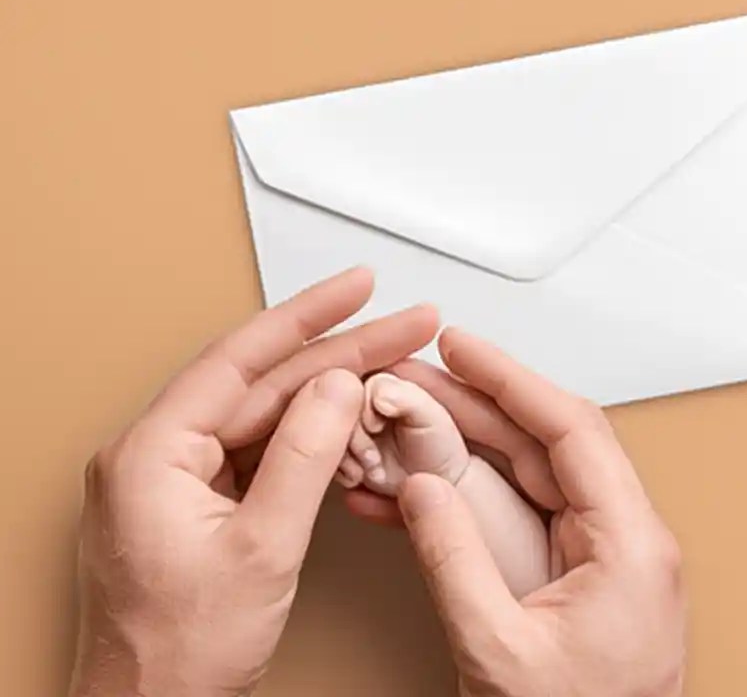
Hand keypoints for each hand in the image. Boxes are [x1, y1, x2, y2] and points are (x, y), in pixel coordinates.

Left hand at [70, 268, 437, 696]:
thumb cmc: (182, 651)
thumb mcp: (264, 546)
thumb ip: (304, 455)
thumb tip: (338, 387)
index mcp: (150, 454)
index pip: (242, 359)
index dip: (311, 317)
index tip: (359, 289)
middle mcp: (152, 457)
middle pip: (260, 383)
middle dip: (338, 352)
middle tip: (403, 325)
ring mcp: (170, 481)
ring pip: (261, 414)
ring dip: (327, 391)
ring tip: (391, 361)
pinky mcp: (191, 505)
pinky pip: (255, 451)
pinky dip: (305, 435)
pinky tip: (348, 419)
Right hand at [345, 329, 685, 696]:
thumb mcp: (499, 652)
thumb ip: (454, 562)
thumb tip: (423, 490)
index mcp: (631, 544)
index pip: (572, 429)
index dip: (511, 379)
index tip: (462, 348)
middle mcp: (628, 540)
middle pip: (549, 444)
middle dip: (477, 407)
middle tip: (415, 381)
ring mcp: (605, 557)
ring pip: (533, 475)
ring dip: (470, 447)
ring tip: (406, 423)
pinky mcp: (580, 576)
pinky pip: (525, 517)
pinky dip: (475, 499)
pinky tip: (422, 491)